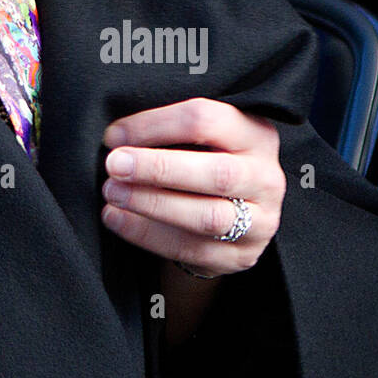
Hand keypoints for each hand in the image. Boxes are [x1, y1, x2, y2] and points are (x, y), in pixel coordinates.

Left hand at [100, 98, 284, 276]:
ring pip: (207, 217)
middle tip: (114, 164)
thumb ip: (168, 131)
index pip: (205, 120)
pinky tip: (116, 219)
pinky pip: (191, 249)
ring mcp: (260, 222)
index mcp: (255, 134)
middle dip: (158, 168)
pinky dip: (147, 234)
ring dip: (151, 204)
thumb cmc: (203, 160)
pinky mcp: (241, 256)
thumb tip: (116, 136)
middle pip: (216, 172)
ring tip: (112, 192)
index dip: (155, 125)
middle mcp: (265, 177)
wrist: (233, 212)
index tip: (114, 135)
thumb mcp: (199, 136)